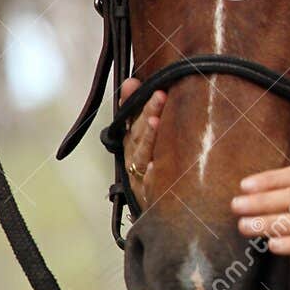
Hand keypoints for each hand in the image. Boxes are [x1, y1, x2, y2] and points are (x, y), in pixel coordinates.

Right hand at [119, 77, 165, 208]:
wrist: (153, 208)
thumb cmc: (149, 168)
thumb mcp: (141, 139)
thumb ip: (136, 110)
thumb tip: (131, 81)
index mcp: (132, 142)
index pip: (129, 118)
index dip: (131, 101)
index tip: (135, 84)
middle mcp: (133, 156)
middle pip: (138, 132)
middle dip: (147, 112)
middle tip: (159, 95)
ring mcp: (140, 175)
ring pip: (142, 154)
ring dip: (148, 137)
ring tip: (155, 121)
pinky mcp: (149, 194)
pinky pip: (151, 184)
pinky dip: (151, 175)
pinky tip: (155, 166)